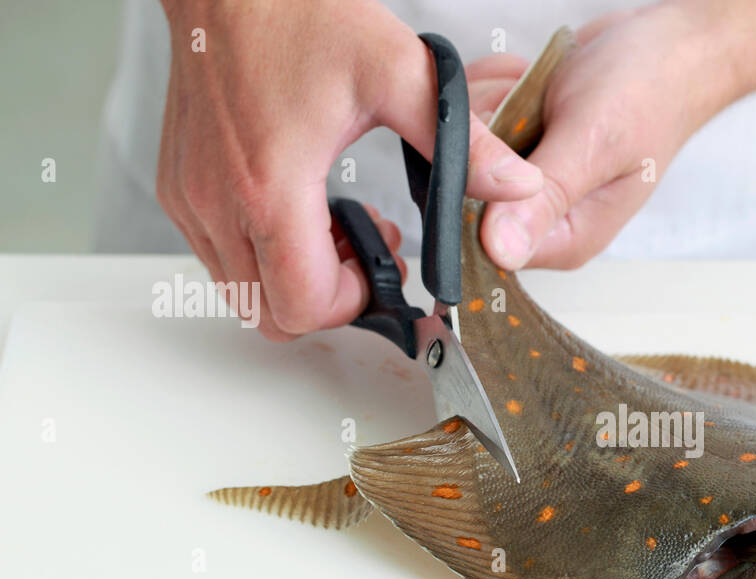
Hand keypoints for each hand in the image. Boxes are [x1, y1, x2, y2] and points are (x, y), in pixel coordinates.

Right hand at [155, 0, 542, 339]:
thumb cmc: (299, 14)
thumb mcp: (398, 72)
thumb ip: (461, 141)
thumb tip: (519, 186)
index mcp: (271, 187)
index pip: (304, 305)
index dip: (353, 304)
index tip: (385, 267)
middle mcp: (218, 202)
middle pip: (270, 315)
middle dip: (326, 299)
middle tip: (365, 250)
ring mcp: (191, 198)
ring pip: (243, 291)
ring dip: (294, 278)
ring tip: (338, 223)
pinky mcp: (179, 188)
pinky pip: (220, 256)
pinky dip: (263, 252)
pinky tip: (303, 206)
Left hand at [479, 5, 725, 270]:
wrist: (667, 47)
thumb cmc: (648, 92)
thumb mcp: (593, 144)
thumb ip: (547, 197)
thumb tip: (501, 252)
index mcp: (566, 239)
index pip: (482, 239)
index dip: (469, 186)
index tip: (493, 136)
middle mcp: (544, 220)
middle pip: (464, 193)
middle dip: (480, 135)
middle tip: (521, 99)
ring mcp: (529, 183)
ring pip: (463, 152)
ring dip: (485, 104)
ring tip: (530, 84)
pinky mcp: (520, 150)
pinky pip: (475, 125)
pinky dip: (490, 89)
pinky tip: (524, 77)